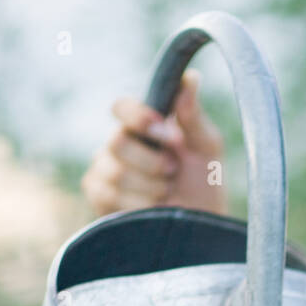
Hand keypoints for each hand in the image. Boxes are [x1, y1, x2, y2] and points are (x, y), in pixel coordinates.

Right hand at [81, 69, 227, 216]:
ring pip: (115, 172)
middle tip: (173, 172)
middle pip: (117, 141)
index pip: (121, 107)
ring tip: (166, 194)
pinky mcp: (99, 197)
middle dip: (153, 163)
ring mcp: (104, 170)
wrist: (199, 227)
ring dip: (150, 187)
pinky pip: (108, 196)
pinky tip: (151, 210)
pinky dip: (138, 205)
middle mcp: (118, 143)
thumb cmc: (204, 184)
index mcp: (142, 124)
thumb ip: (194, 116)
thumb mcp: (207, 148)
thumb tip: (191, 78)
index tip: (170, 136)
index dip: (140, 118)